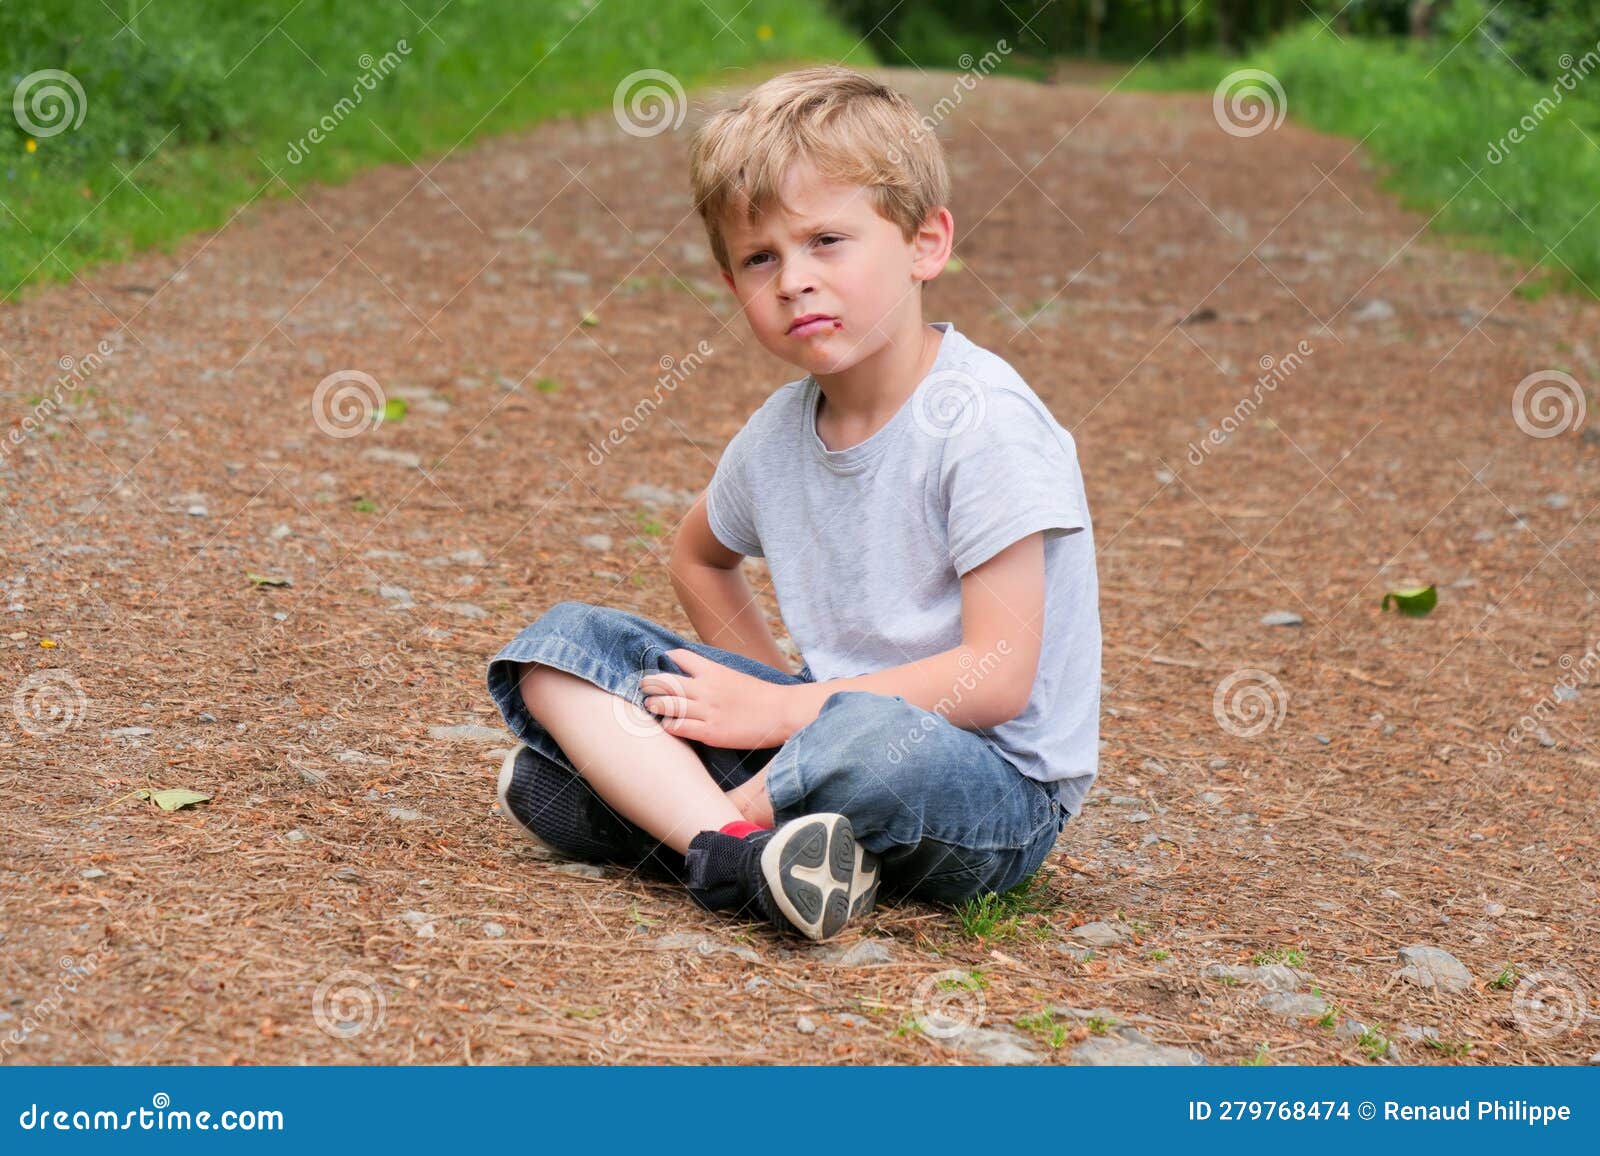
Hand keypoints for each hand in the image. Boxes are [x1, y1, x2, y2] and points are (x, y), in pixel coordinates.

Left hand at [638, 648, 793, 748]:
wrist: (781, 713)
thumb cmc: (760, 695)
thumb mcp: (734, 676)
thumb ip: (713, 674)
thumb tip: (696, 672)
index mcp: (713, 671)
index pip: (680, 657)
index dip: (668, 658)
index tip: (662, 663)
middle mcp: (706, 688)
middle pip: (666, 681)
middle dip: (651, 682)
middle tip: (643, 685)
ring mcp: (707, 711)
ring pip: (668, 705)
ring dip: (655, 704)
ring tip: (651, 704)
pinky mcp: (710, 732)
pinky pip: (680, 727)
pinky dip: (670, 725)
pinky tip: (668, 724)